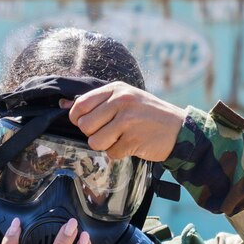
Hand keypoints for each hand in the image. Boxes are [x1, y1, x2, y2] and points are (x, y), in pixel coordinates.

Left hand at [63, 83, 186, 161]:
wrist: (180, 129)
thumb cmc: (149, 115)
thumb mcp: (125, 99)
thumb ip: (97, 102)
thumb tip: (63, 105)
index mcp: (116, 89)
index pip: (80, 105)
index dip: (78, 119)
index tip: (90, 124)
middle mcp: (121, 101)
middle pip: (85, 126)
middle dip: (93, 134)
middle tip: (110, 133)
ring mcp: (127, 121)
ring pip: (95, 142)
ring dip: (106, 145)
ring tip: (120, 139)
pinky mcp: (133, 140)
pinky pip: (112, 153)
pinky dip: (120, 153)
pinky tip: (132, 145)